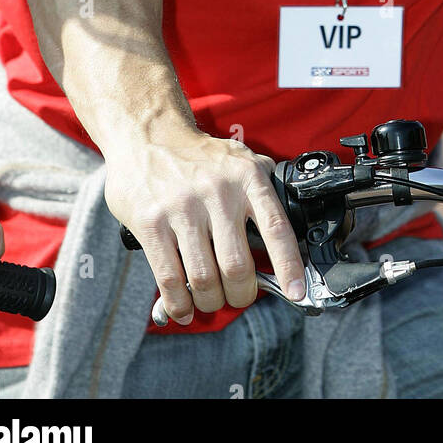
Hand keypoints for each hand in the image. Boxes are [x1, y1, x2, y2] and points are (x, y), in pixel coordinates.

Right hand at [104, 129, 305, 323]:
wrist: (147, 133)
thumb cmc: (198, 155)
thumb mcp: (239, 158)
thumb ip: (262, 187)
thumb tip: (288, 224)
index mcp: (246, 177)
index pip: (276, 228)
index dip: (289, 266)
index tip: (296, 291)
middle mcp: (217, 192)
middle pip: (237, 266)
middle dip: (241, 293)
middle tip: (239, 295)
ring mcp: (182, 208)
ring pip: (204, 277)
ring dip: (210, 300)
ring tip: (211, 300)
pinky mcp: (152, 223)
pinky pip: (169, 277)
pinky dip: (179, 303)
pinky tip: (183, 309)